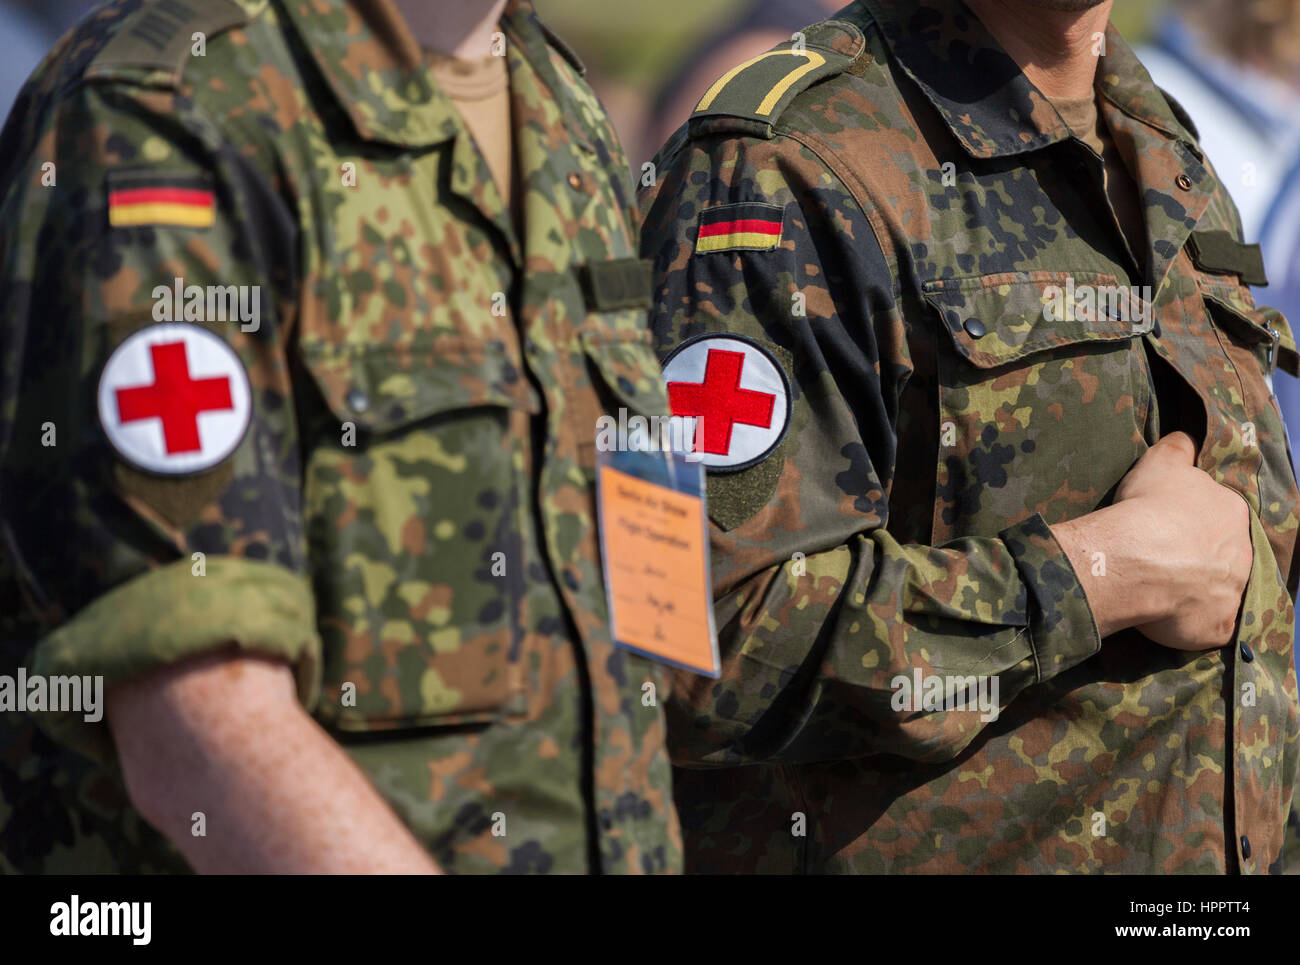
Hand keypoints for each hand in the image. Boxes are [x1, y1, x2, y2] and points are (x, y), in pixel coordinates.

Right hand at [1051, 432, 1251, 649]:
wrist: (1133, 558)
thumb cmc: (1148, 507)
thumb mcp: (1162, 461)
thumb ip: (1180, 446)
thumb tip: (1188, 437)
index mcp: (1232, 512)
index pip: (1219, 516)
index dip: (1193, 522)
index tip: (1168, 528)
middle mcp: (1244, 553)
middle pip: (1225, 555)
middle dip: (1200, 558)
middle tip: (1163, 560)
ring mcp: (1234, 593)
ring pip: (1219, 591)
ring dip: (1197, 591)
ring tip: (1161, 589)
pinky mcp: (1218, 627)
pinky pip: (1207, 627)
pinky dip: (1190, 623)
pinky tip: (1166, 616)